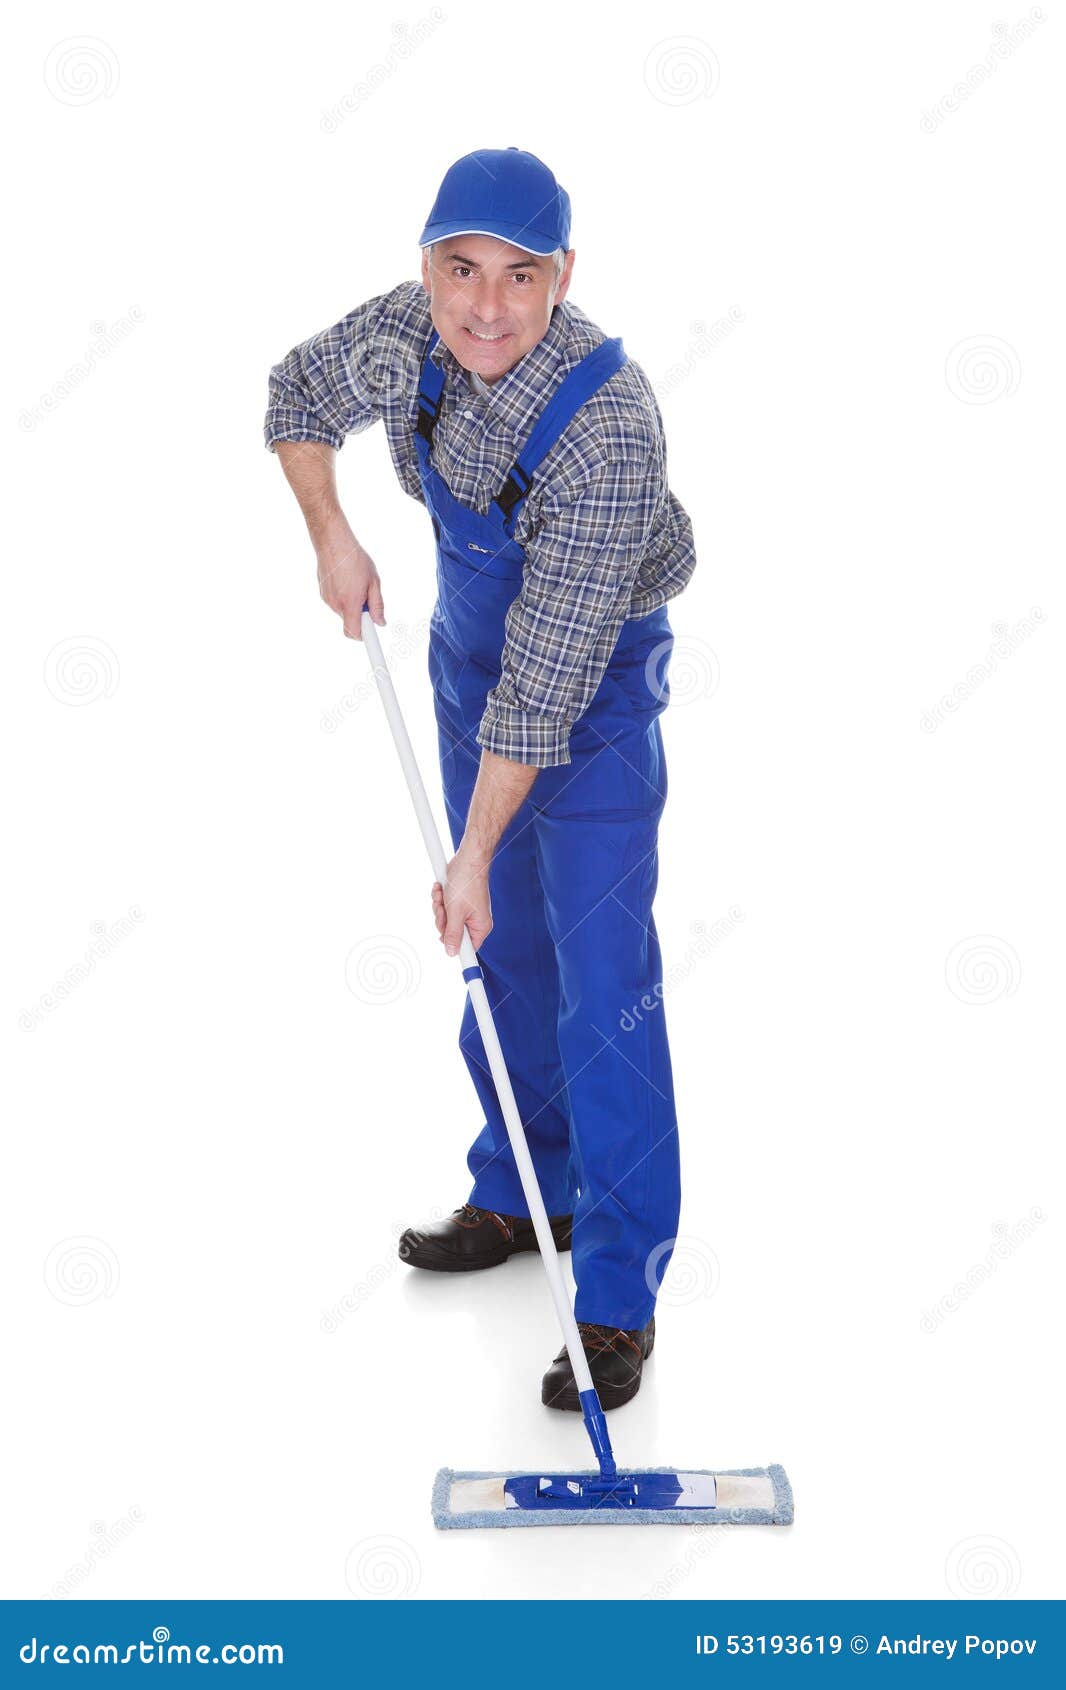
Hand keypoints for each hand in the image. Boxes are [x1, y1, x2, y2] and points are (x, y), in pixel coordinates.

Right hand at [315, 516, 384, 638]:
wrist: (332, 541)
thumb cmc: (355, 559)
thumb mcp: (374, 582)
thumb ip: (377, 604)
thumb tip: (381, 622)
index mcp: (350, 604)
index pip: (355, 633)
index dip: (364, 641)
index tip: (372, 649)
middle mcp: (336, 605)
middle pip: (350, 624)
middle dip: (361, 617)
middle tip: (367, 598)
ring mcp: (327, 599)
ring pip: (343, 612)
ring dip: (352, 605)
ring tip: (356, 582)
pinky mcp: (322, 593)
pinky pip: (336, 602)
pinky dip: (343, 597)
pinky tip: (346, 579)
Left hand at [431, 846, 492, 956]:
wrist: (467, 859)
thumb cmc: (467, 882)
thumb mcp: (456, 912)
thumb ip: (453, 935)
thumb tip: (451, 953)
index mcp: (480, 927)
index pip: (468, 950)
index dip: (458, 952)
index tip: (468, 978)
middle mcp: (474, 922)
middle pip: (451, 935)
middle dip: (442, 920)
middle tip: (443, 908)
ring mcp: (465, 912)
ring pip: (444, 920)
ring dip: (439, 907)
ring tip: (442, 895)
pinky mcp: (457, 902)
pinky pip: (444, 908)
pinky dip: (439, 899)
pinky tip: (440, 889)